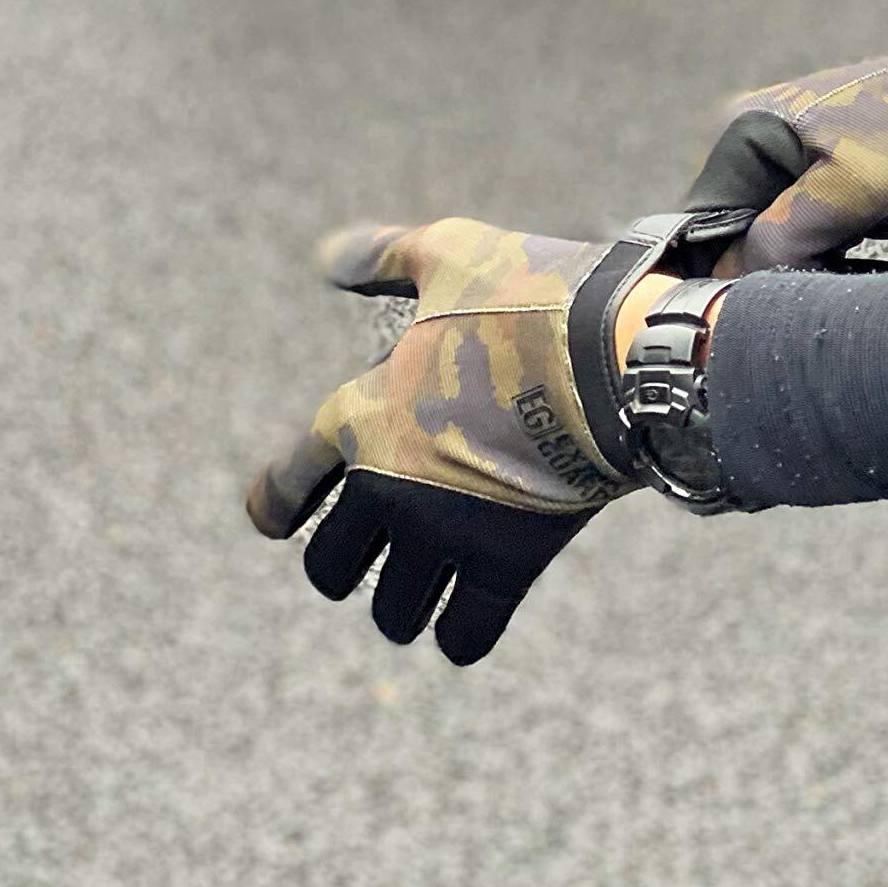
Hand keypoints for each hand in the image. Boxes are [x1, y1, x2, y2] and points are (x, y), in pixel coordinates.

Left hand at [248, 207, 752, 657]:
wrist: (613, 350)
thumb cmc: (528, 292)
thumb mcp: (448, 251)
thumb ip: (381, 255)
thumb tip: (328, 259)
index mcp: (361, 414)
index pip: (284, 485)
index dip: (274, 506)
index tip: (276, 521)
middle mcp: (388, 486)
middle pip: (330, 569)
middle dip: (344, 567)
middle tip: (371, 556)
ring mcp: (446, 532)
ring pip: (393, 613)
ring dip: (402, 607)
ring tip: (418, 595)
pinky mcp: (508, 563)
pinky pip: (463, 635)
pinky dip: (460, 635)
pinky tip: (467, 621)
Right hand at [685, 20, 887, 276]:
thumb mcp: (851, 189)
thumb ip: (779, 237)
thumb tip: (731, 290)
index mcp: (745, 131)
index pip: (703, 231)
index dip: (733, 277)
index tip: (773, 307)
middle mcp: (758, 145)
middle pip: (734, 243)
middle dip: (768, 276)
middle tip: (818, 292)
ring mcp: (795, 166)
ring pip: (771, 248)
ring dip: (800, 274)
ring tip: (845, 276)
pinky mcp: (830, 187)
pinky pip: (805, 242)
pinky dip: (825, 266)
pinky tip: (856, 270)